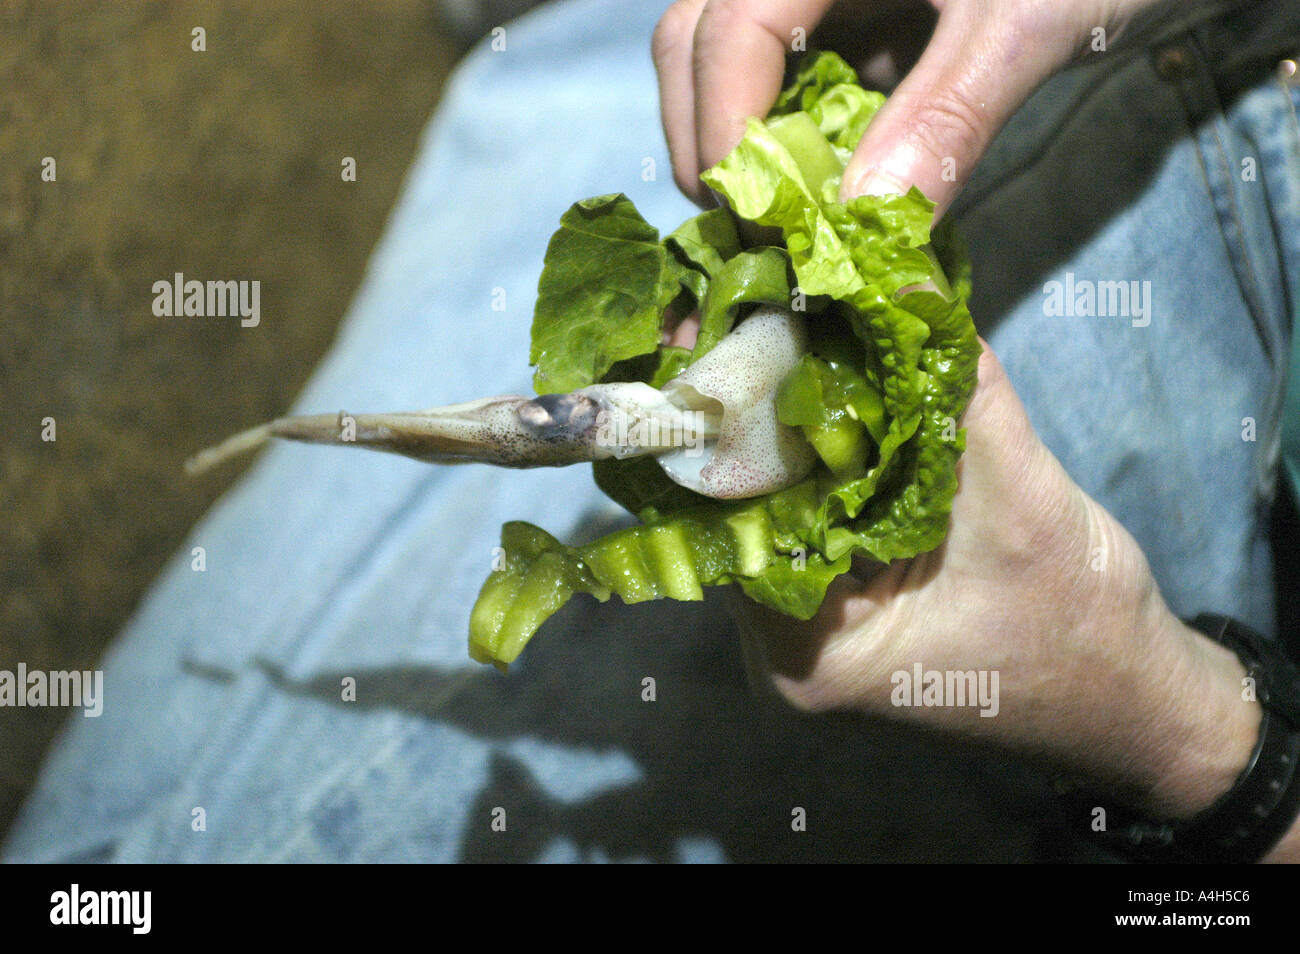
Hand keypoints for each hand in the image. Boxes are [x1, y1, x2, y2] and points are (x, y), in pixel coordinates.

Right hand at [653, 0, 1163, 214]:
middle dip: (710, 138)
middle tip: (757, 231)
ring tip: (785, 219)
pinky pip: (790, 73)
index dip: (721, 125)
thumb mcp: (1027, 24)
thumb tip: (862, 227)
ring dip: (742, 143)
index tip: (755, 221)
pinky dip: (791, 136)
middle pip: (696, 36)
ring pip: (728, 57)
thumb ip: (946, 118)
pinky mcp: (857, 14)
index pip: (725, 24)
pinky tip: (827, 190)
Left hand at [730, 340, 1298, 856]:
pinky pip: (806, 520)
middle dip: (761, 419)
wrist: (1132, 698)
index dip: (741, 426)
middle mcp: (783, 653)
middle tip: (762, 317)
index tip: (748, 335)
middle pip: (741, 515)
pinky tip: (829, 390)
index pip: (734, 523)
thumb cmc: (1084, 632)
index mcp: (810, 657)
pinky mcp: (835, 606)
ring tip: (787, 336)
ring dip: (789, 433)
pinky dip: (823, 461)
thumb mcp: (1026, 508)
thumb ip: (962, 398)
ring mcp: (805, 632)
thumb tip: (908, 281)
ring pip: (770, 512)